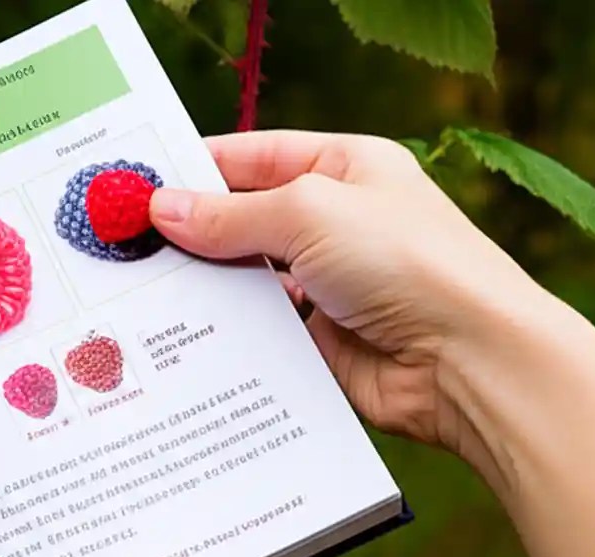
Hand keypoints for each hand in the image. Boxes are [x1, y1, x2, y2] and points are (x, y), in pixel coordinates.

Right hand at [150, 130, 558, 475]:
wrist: (470, 361)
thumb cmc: (408, 264)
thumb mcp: (309, 213)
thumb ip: (231, 214)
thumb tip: (163, 208)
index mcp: (348, 170)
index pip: (258, 157)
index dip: (199, 168)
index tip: (138, 183)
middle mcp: (340, 225)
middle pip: (248, 220)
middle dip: (193, 232)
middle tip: (125, 244)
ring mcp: (333, 287)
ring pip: (250, 281)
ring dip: (207, 286)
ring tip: (140, 291)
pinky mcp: (324, 344)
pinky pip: (262, 333)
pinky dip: (229, 334)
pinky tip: (184, 337)